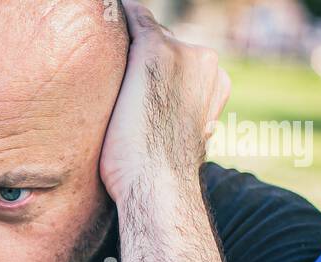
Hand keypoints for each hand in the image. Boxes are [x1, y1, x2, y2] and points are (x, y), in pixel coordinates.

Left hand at [100, 1, 230, 200]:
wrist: (156, 184)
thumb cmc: (157, 175)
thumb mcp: (176, 140)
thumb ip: (174, 117)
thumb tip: (176, 123)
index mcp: (215, 82)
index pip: (179, 61)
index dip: (155, 71)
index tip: (137, 80)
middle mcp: (204, 62)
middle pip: (164, 45)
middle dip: (141, 58)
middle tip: (117, 78)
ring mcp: (181, 53)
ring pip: (146, 36)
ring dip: (126, 45)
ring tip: (105, 43)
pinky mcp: (154, 51)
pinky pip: (135, 19)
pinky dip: (122, 14)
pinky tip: (109, 9)